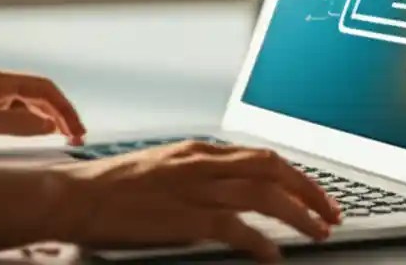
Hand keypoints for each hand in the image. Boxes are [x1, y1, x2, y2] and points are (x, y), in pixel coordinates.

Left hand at [0, 70, 87, 152]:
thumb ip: (14, 122)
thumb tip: (49, 124)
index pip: (43, 88)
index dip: (65, 108)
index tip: (77, 131)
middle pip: (39, 93)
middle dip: (61, 112)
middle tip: (77, 138)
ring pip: (28, 102)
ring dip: (48, 117)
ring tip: (63, 137)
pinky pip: (14, 111)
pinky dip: (31, 121)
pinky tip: (34, 134)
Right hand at [53, 140, 341, 261]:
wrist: (73, 196)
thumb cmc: (107, 189)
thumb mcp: (156, 169)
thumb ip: (190, 175)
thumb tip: (220, 190)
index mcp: (194, 150)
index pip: (259, 156)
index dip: (294, 174)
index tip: (313, 192)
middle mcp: (200, 163)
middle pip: (272, 168)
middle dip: (309, 190)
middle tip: (331, 213)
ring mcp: (194, 189)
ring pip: (265, 194)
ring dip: (299, 214)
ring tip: (318, 233)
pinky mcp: (185, 217)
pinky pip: (238, 227)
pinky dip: (263, 242)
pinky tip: (274, 256)